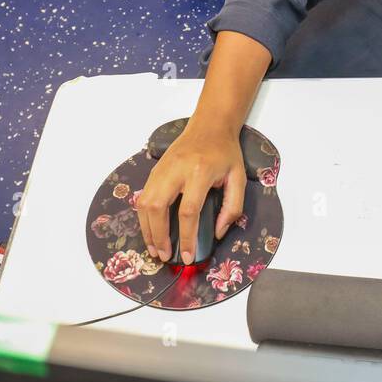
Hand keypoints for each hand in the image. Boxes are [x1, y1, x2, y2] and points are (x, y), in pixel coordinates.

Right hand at [135, 120, 246, 264]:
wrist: (210, 125)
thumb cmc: (225, 152)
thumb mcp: (238, 179)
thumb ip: (232, 207)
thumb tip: (218, 233)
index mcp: (200, 172)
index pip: (188, 211)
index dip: (186, 237)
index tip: (188, 255)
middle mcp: (176, 170)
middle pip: (158, 208)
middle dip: (158, 236)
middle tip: (164, 255)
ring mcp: (162, 169)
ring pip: (144, 203)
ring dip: (147, 229)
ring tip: (154, 248)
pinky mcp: (155, 170)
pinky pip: (143, 196)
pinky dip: (143, 216)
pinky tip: (150, 230)